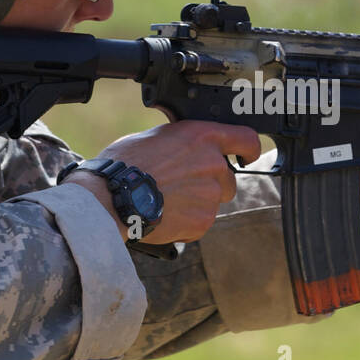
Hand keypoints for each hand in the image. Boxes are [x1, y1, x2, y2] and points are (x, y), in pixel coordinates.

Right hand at [64, 120, 261, 244]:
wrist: (110, 199)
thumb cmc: (125, 164)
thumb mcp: (157, 136)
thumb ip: (185, 142)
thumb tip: (190, 145)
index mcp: (203, 137)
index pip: (247, 139)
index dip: (249, 149)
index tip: (246, 156)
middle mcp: (213, 164)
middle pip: (228, 178)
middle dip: (211, 183)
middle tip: (182, 186)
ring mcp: (210, 194)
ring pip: (214, 201)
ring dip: (199, 203)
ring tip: (168, 201)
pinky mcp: (203, 221)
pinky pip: (201, 223)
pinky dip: (188, 222)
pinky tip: (165, 214)